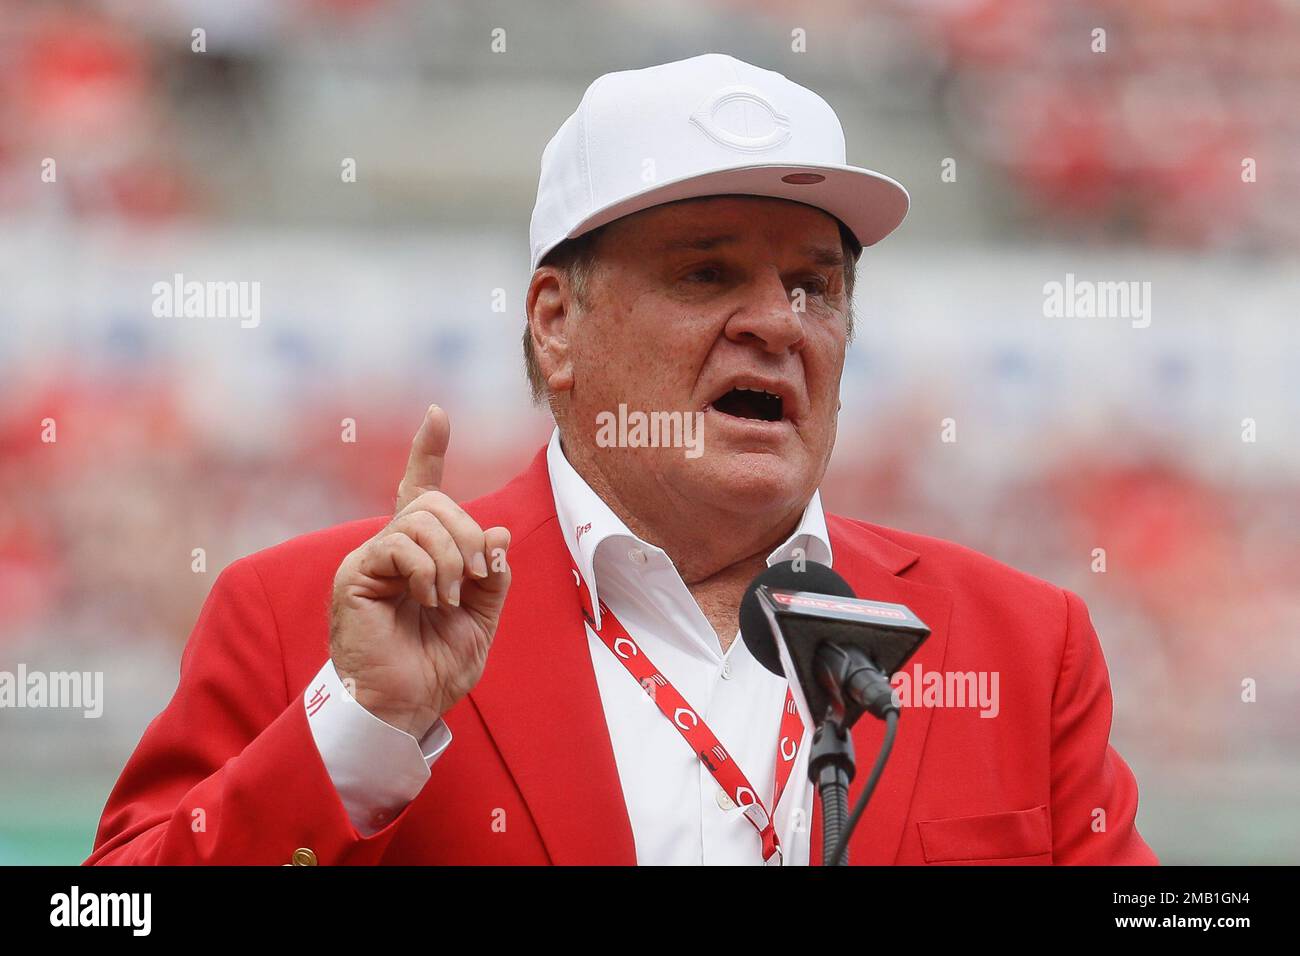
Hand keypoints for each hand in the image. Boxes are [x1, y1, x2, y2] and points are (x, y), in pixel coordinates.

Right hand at [329, 405, 510, 739]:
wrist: (405, 707)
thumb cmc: (435, 668)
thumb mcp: (482, 618)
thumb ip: (492, 574)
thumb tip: (497, 532)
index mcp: (420, 556)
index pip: (421, 491)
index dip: (429, 452)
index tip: (437, 415)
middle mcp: (391, 549)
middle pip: (435, 503)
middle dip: (469, 535)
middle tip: (478, 577)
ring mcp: (371, 559)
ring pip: (420, 519)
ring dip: (452, 556)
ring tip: (452, 598)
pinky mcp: (356, 575)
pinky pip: (399, 543)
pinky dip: (428, 569)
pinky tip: (431, 599)